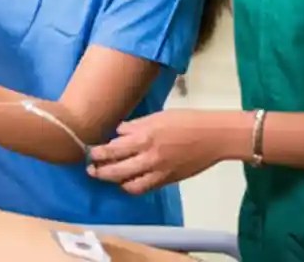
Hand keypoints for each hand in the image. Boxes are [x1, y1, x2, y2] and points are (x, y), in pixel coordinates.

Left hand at [86, 109, 239, 194]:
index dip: (98, 152)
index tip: (89, 151)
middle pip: (116, 170)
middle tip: (90, 168)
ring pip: (128, 184)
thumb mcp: (158, 116)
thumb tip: (118, 133)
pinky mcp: (167, 180)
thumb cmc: (187, 120)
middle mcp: (149, 157)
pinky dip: (131, 187)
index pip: (113, 149)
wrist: (214, 136)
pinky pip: (144, 188)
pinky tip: (125, 182)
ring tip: (104, 177)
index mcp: (145, 137)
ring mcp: (158, 171)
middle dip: (99, 170)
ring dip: (113, 181)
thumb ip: (135, 126)